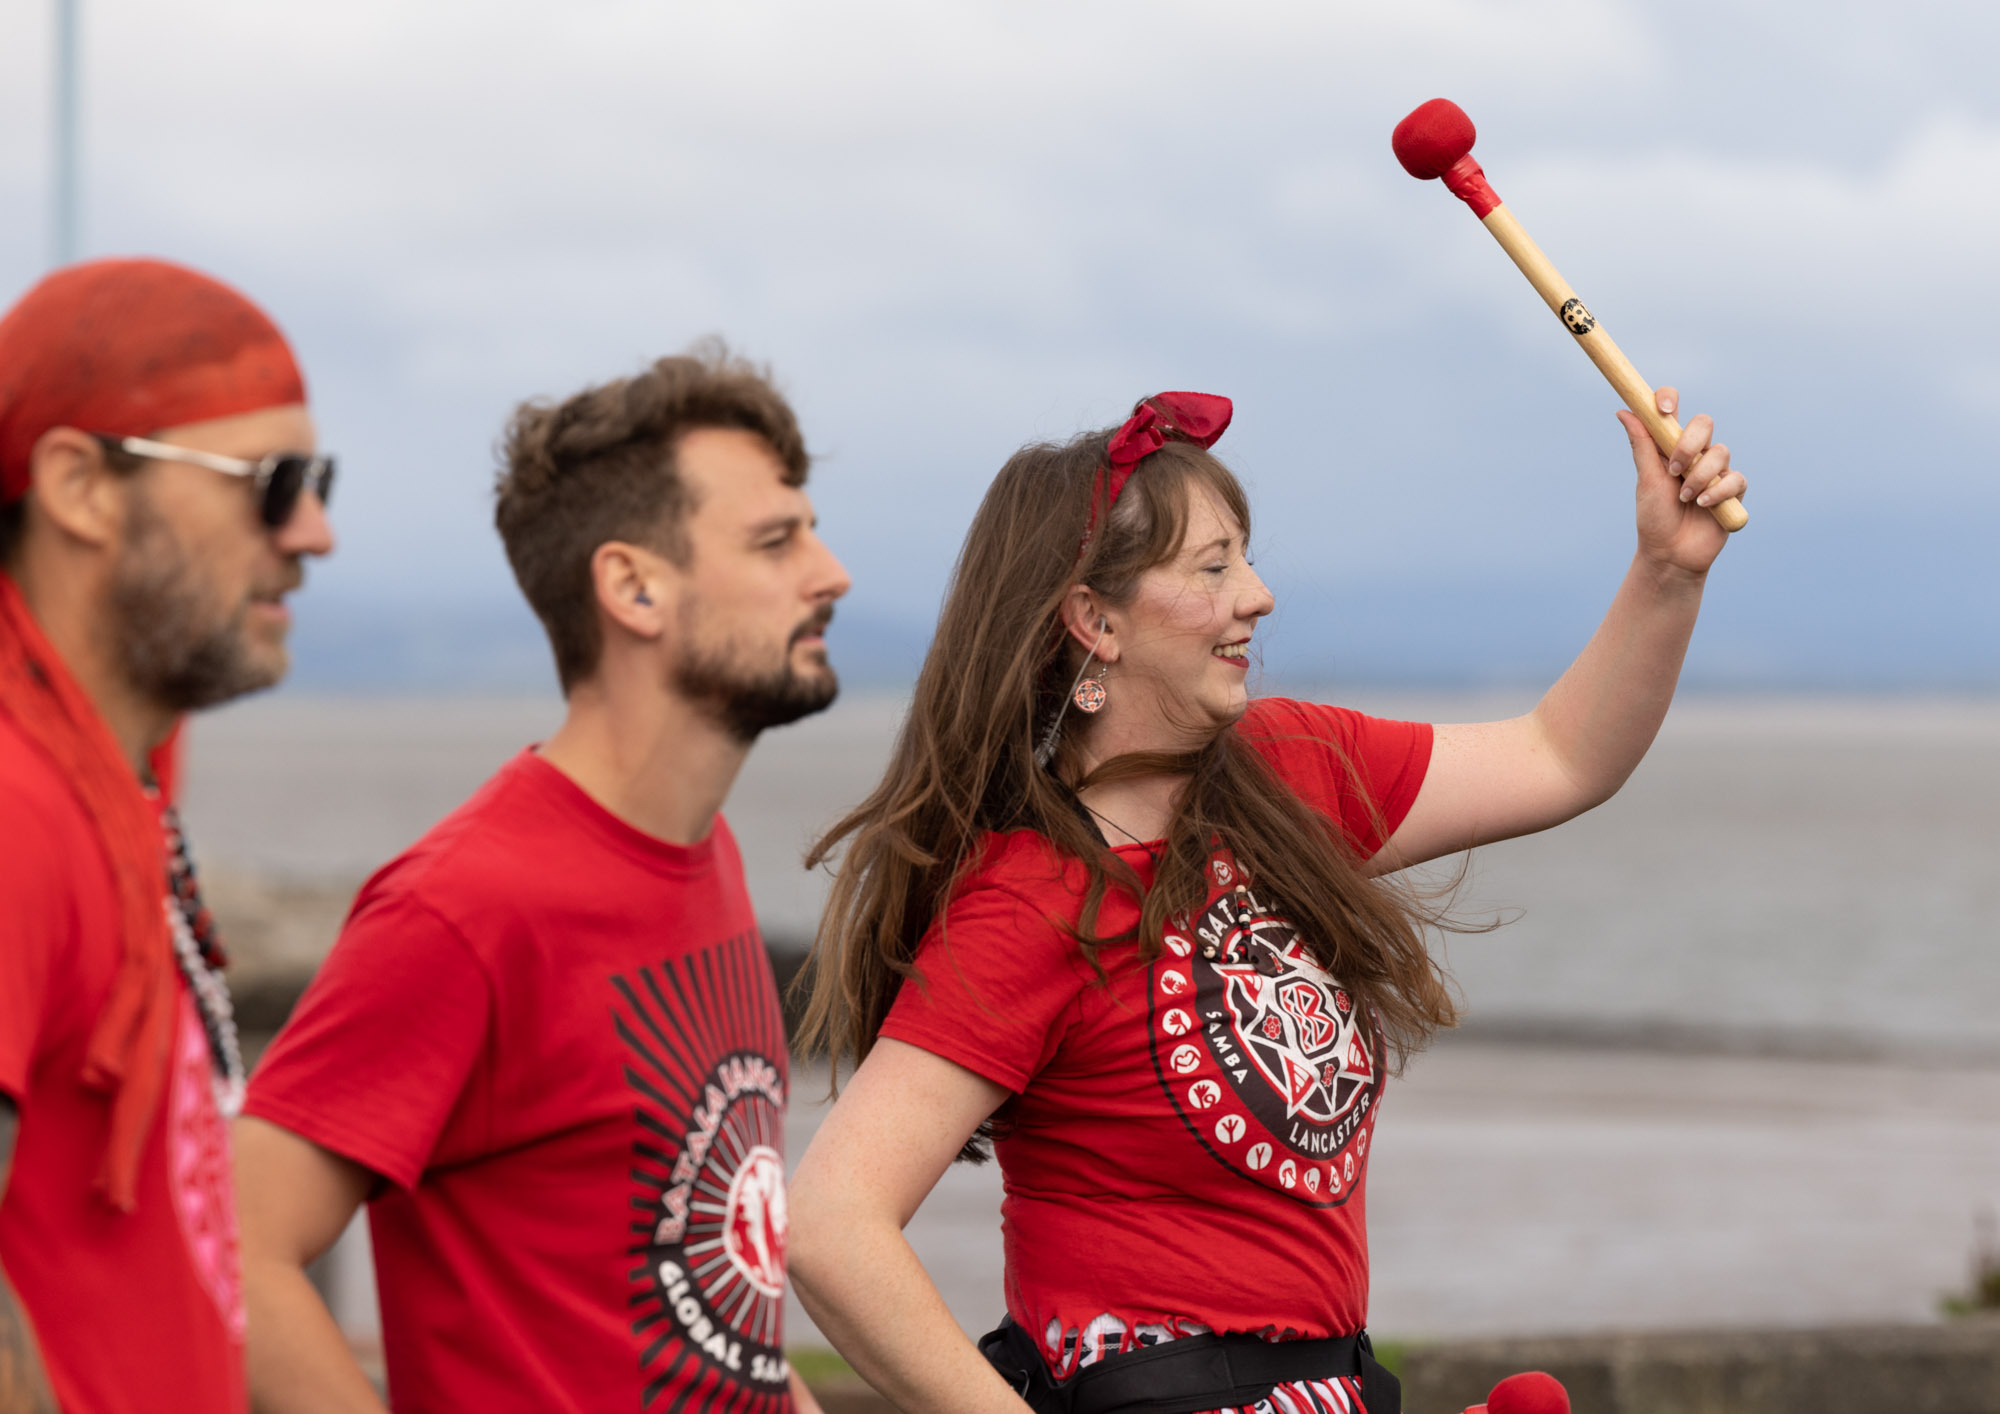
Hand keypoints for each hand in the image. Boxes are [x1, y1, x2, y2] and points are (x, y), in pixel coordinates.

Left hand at [1617, 386, 1744, 576]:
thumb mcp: (1646, 480)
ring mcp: (1716, 470)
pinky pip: (1735, 478)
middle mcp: (1695, 453)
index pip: (1672, 409)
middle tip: (1673, 469)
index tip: (1663, 409)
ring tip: (1685, 498)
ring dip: (1699, 476)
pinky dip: (1718, 492)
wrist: (1671, 554)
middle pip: (1704, 423)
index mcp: (1669, 446)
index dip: (1668, 399)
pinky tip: (1703, 505)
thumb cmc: (1655, 518)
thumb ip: (1642, 445)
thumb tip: (1624, 411)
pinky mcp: (1733, 490)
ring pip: (1720, 451)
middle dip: (1689, 444)